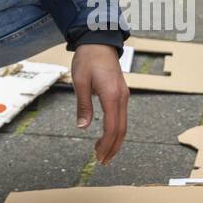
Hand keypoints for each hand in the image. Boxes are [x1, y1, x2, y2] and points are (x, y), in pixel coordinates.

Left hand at [71, 43, 128, 164]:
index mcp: (111, 95)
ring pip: (123, 124)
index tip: (98, 156)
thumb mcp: (80, 82)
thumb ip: (83, 105)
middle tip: (102, 160)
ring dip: (114, 140)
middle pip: (121, 130)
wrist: (99, 41)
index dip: (106, 145)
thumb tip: (83, 126)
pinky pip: (121, 116)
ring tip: (103, 152)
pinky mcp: (120, 93)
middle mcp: (121, 97)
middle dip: (112, 147)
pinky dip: (115, 130)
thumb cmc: (88, 59)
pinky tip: (106, 135)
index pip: (112, 127)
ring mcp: (123, 96)